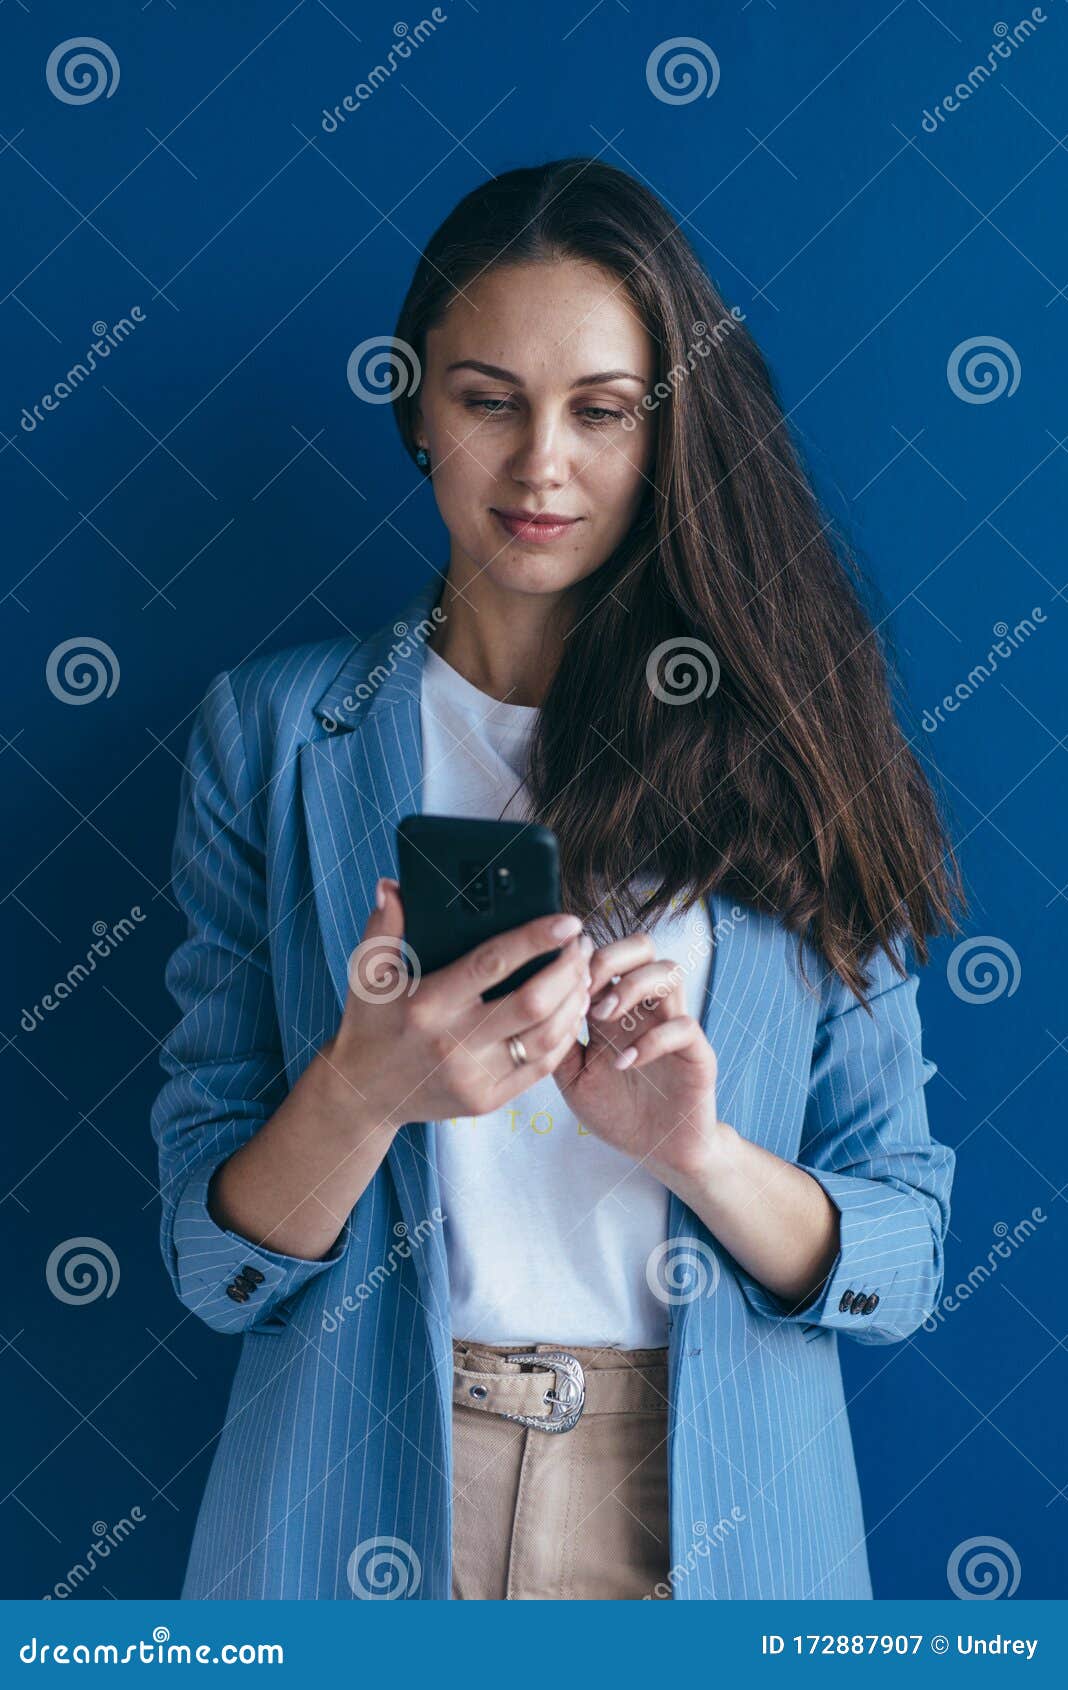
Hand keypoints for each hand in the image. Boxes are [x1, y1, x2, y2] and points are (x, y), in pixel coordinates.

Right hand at [324, 879, 592, 1127]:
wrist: (363, 1094)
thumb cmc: (370, 1024)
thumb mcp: (367, 973)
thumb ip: (383, 927)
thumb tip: (394, 886)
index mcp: (427, 1004)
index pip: (492, 964)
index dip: (535, 939)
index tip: (566, 921)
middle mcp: (453, 1042)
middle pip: (532, 1003)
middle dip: (567, 969)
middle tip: (580, 944)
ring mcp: (474, 1076)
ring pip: (545, 1037)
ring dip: (574, 1001)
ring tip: (582, 973)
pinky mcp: (487, 1100)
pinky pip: (542, 1068)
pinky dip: (565, 1036)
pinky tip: (572, 1010)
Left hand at [551, 929, 723, 1185]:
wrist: (657, 1151)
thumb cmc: (615, 1111)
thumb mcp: (572, 1078)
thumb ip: (557, 1044)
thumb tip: (533, 1009)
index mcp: (616, 1009)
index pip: (608, 956)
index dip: (583, 957)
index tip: (559, 980)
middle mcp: (646, 1009)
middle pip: (643, 947)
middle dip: (612, 956)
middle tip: (586, 987)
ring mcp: (673, 1026)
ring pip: (669, 972)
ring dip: (632, 987)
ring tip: (602, 1018)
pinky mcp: (696, 1053)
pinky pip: (684, 1026)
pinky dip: (652, 1039)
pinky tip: (625, 1061)